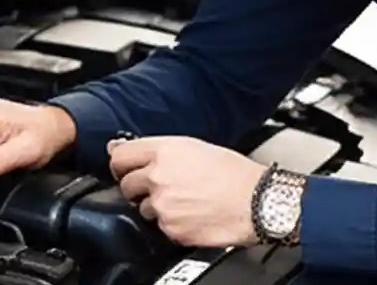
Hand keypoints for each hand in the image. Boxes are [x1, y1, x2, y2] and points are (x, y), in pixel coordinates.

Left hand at [108, 136, 267, 247]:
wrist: (256, 202)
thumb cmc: (234, 173)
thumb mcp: (196, 147)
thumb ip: (159, 149)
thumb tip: (124, 148)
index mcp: (165, 151)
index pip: (120, 156)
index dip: (120, 163)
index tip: (123, 168)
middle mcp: (158, 176)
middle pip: (126, 184)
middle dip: (137, 187)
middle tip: (160, 187)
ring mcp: (162, 205)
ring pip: (141, 208)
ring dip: (155, 206)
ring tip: (183, 201)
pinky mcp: (170, 228)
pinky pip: (159, 226)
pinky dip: (170, 223)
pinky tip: (190, 214)